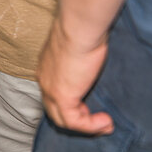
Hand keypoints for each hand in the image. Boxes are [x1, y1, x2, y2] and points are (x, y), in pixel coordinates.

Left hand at [37, 20, 113, 135]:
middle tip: (99, 120)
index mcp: (46, 66)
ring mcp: (50, 89)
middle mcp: (44, 79)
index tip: (90, 107)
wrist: (80, 25)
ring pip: (63, 119)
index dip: (71, 104)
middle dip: (77, 118)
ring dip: (86, 126)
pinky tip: (107, 121)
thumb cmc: (84, 28)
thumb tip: (94, 59)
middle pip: (55, 110)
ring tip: (106, 124)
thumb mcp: (80, 46)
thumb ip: (82, 58)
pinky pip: (75, 122)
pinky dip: (91, 126)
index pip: (53, 94)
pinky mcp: (62, 96)